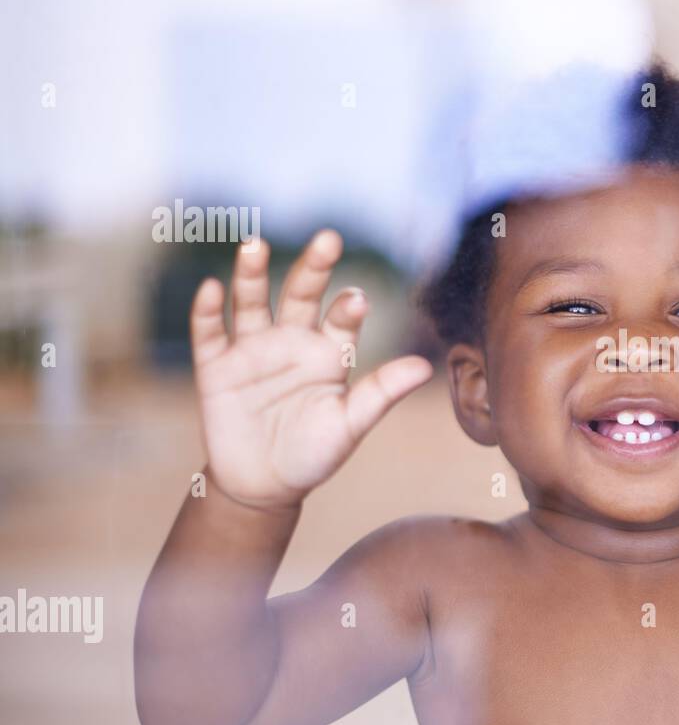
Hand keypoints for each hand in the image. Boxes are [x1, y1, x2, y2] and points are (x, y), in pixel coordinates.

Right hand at [189, 230, 433, 508]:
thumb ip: (382, 392)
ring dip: (253, 275)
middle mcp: (292, 341)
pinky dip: (207, 311)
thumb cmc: (314, 452)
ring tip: (256, 245)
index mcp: (330, 352)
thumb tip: (425, 366)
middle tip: (328, 239)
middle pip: (301, 295)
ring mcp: (253, 350)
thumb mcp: (350, 425)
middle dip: (313, 268)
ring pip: (252, 303)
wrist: (264, 485)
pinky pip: (210, 334)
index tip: (356, 300)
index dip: (348, 308)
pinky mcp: (216, 367)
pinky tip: (211, 288)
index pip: (341, 319)